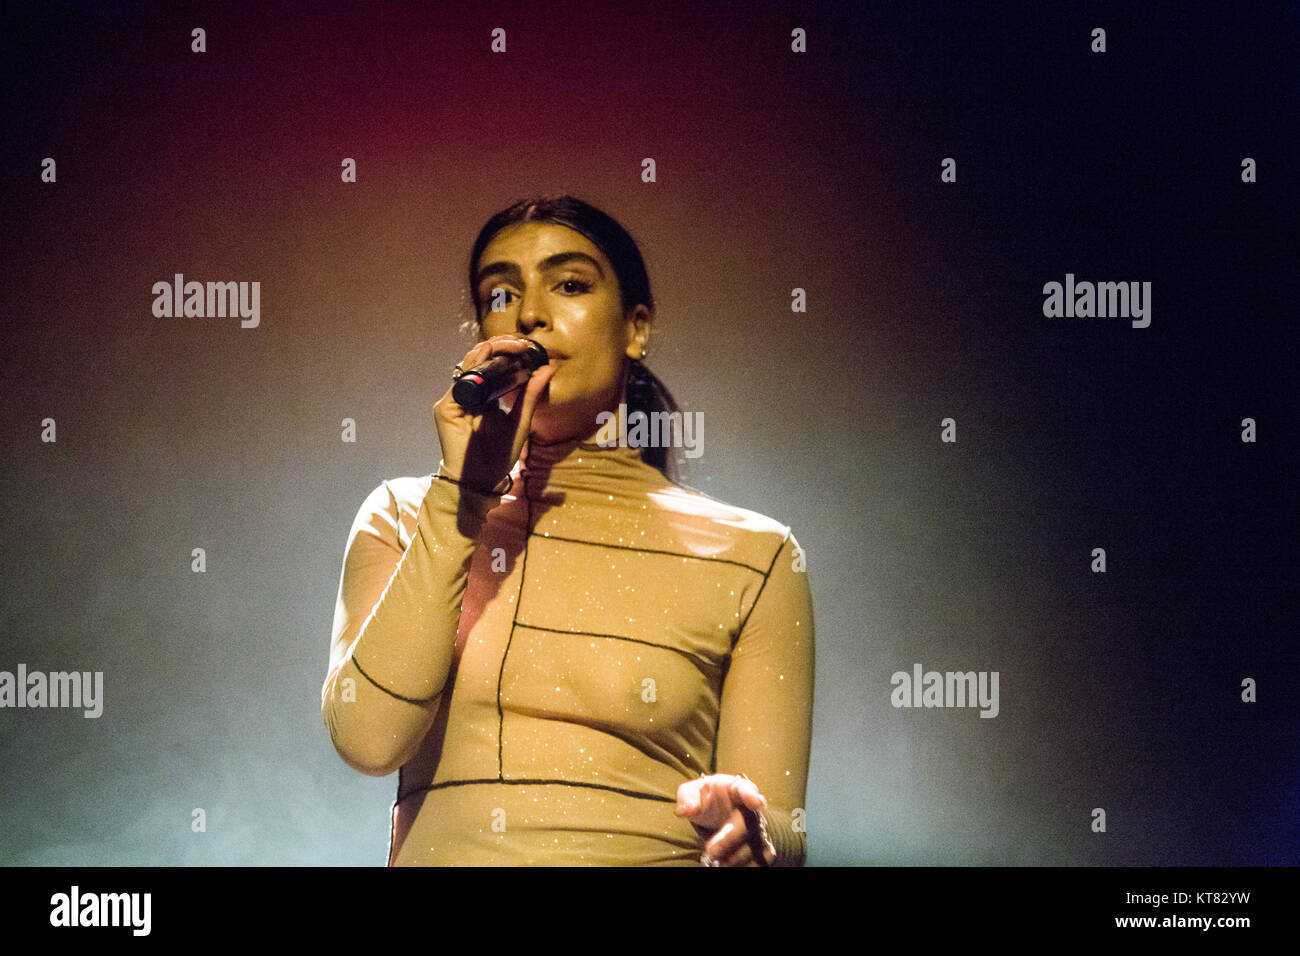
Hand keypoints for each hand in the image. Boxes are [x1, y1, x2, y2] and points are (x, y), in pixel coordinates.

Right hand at [432, 335, 555, 492]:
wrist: (482, 481)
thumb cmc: (499, 456)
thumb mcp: (521, 421)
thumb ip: (530, 396)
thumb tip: (547, 368)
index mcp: (483, 396)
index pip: (492, 365)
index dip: (508, 352)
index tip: (529, 347)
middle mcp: (467, 394)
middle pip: (480, 359)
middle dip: (501, 346)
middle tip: (523, 343)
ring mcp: (455, 399)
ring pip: (469, 363)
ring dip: (492, 350)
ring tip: (514, 347)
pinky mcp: (446, 407)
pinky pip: (461, 380)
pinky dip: (478, 366)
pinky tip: (495, 361)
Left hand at [675, 773, 775, 866]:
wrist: (713, 809)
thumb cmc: (704, 797)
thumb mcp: (691, 792)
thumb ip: (687, 798)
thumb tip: (685, 811)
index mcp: (736, 788)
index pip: (746, 789)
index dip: (752, 796)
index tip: (757, 803)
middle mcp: (750, 807)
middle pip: (748, 823)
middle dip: (730, 838)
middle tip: (711, 850)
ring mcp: (757, 826)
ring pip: (755, 843)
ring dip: (736, 856)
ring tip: (716, 862)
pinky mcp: (758, 843)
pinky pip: (761, 857)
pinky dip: (748, 864)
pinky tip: (729, 866)